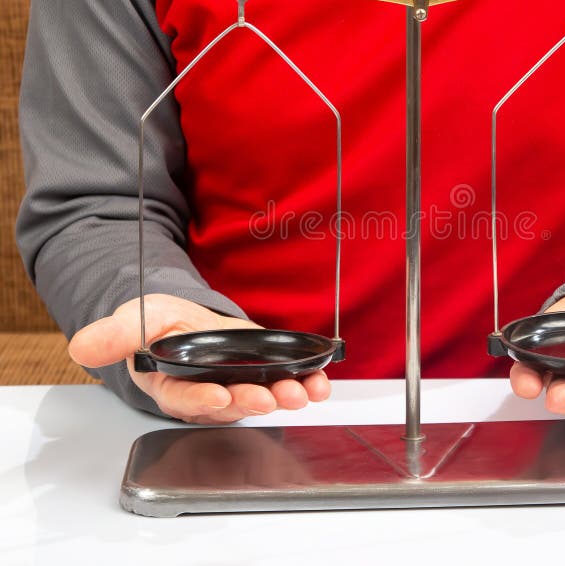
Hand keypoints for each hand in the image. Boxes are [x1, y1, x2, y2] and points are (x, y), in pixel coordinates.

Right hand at [68, 294, 330, 423]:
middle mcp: (206, 393)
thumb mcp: (134, 320)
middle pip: (228, 406)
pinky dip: (304, 383)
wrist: (183, 320)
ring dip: (283, 397)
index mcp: (171, 385)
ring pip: (259, 398)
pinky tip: (320, 381)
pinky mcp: (259, 373)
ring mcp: (236, 385)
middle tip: (269, 396)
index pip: (183, 399)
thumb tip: (82, 347)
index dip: (200, 400)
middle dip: (250, 402)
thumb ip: (113, 335)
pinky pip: (282, 383)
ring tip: (303, 392)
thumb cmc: (157, 325)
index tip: (219, 395)